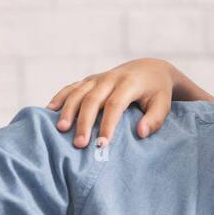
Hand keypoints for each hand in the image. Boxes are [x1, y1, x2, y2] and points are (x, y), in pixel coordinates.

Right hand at [45, 58, 179, 147]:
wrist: (149, 69)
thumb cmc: (157, 92)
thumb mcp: (163, 104)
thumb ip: (155, 119)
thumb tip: (141, 133)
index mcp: (129, 83)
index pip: (115, 105)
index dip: (108, 125)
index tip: (102, 145)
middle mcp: (110, 78)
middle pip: (92, 99)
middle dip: (84, 122)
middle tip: (79, 144)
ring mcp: (97, 78)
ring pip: (78, 92)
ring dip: (68, 111)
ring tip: (61, 130)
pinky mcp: (89, 80)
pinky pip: (71, 87)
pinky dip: (60, 97)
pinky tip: (49, 110)